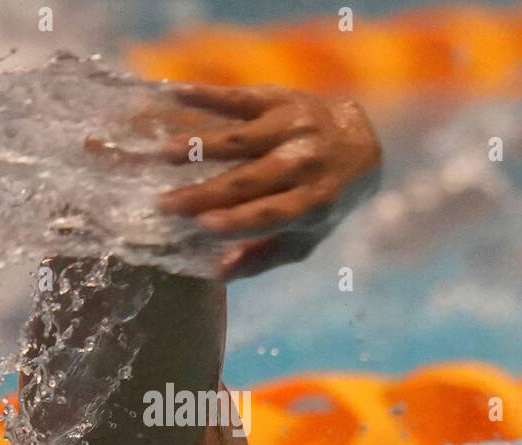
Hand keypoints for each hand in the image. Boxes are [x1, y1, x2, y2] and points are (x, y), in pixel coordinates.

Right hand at [156, 84, 380, 279]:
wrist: (359, 143)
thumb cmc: (321, 202)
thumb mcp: (305, 238)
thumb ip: (263, 257)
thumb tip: (217, 272)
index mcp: (313, 203)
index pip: (271, 213)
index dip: (237, 220)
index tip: (201, 225)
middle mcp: (305, 162)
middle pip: (248, 180)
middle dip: (204, 192)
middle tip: (163, 203)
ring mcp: (293, 127)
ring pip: (240, 138)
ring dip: (200, 144)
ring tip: (164, 152)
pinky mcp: (280, 99)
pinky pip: (240, 97)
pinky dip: (207, 96)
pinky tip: (176, 95)